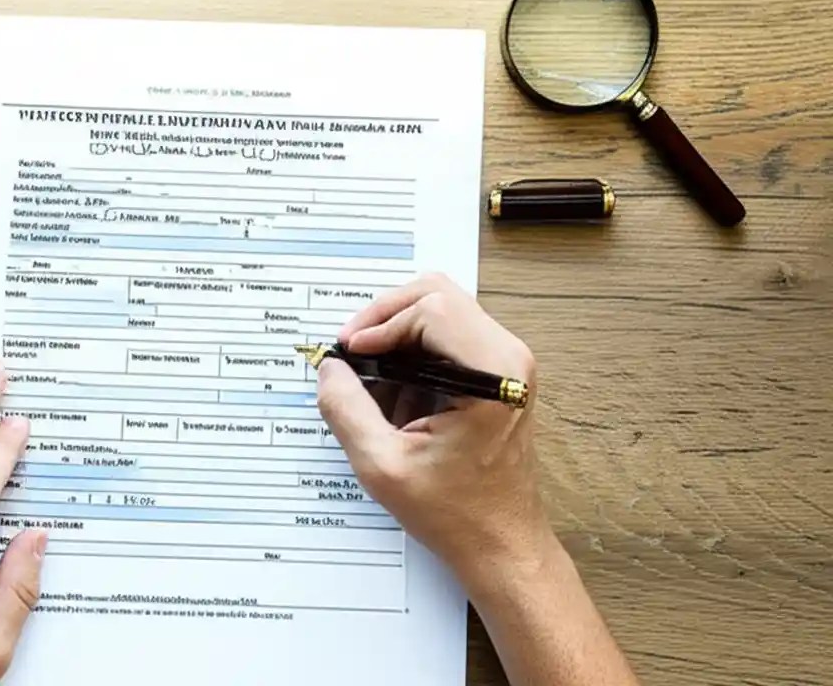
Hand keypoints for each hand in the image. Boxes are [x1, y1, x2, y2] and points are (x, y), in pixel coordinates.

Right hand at [316, 274, 549, 590]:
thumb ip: (347, 409)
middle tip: (352, 348)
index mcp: (492, 374)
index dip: (380, 324)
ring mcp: (507, 364)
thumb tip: (329, 367)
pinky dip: (412, 351)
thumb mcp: (383, 465)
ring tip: (370, 375)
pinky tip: (392, 391)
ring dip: (398, 333)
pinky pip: (448, 336)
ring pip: (442, 309)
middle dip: (386, 315)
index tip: (349, 353)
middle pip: (438, 294)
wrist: (502, 544)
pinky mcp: (498, 374)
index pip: (430, 310)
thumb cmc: (456, 513)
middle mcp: (509, 358)